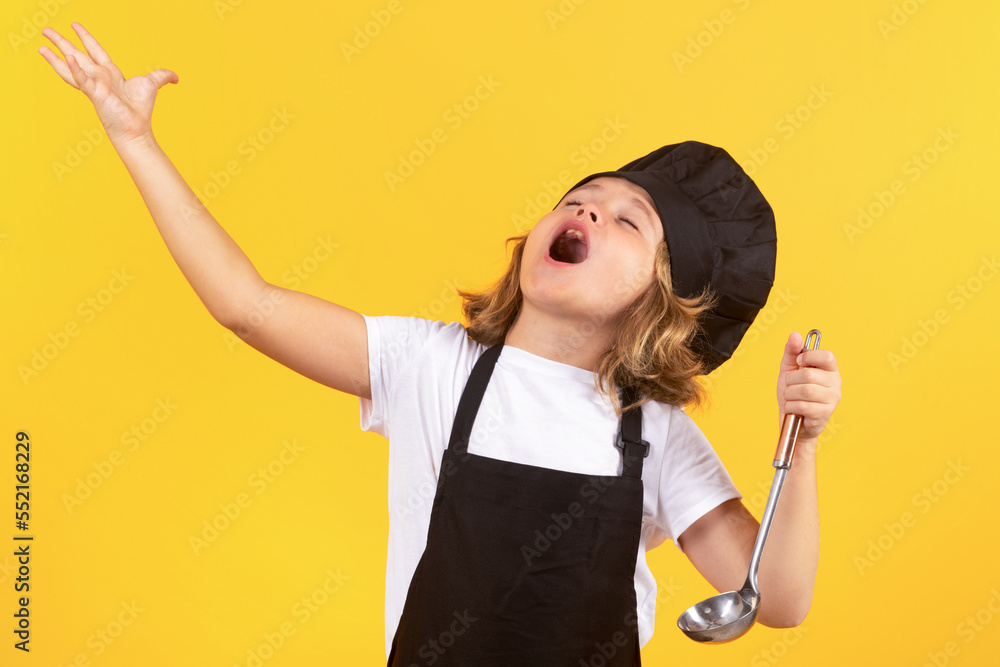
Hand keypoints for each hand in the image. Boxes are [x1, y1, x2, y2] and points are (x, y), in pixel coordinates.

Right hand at [39, 22, 177, 148]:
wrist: (136, 128)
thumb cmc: (141, 109)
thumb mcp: (152, 85)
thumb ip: (162, 76)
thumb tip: (176, 77)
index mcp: (110, 72)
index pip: (94, 50)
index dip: (85, 37)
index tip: (74, 25)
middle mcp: (99, 76)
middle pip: (76, 54)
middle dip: (61, 42)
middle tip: (45, 30)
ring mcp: (94, 85)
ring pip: (71, 66)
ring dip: (56, 57)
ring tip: (41, 47)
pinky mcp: (95, 93)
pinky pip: (82, 79)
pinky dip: (74, 69)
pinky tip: (66, 58)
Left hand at [776, 331, 841, 440]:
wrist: (794, 423)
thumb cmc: (794, 395)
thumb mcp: (789, 371)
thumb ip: (791, 353)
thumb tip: (795, 335)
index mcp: (830, 370)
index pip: (827, 356)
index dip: (809, 357)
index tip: (799, 363)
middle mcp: (836, 383)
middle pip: (809, 374)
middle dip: (791, 381)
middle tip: (790, 387)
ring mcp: (832, 399)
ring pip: (805, 390)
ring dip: (790, 394)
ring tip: (791, 398)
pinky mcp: (825, 413)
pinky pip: (803, 405)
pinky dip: (791, 407)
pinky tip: (792, 409)